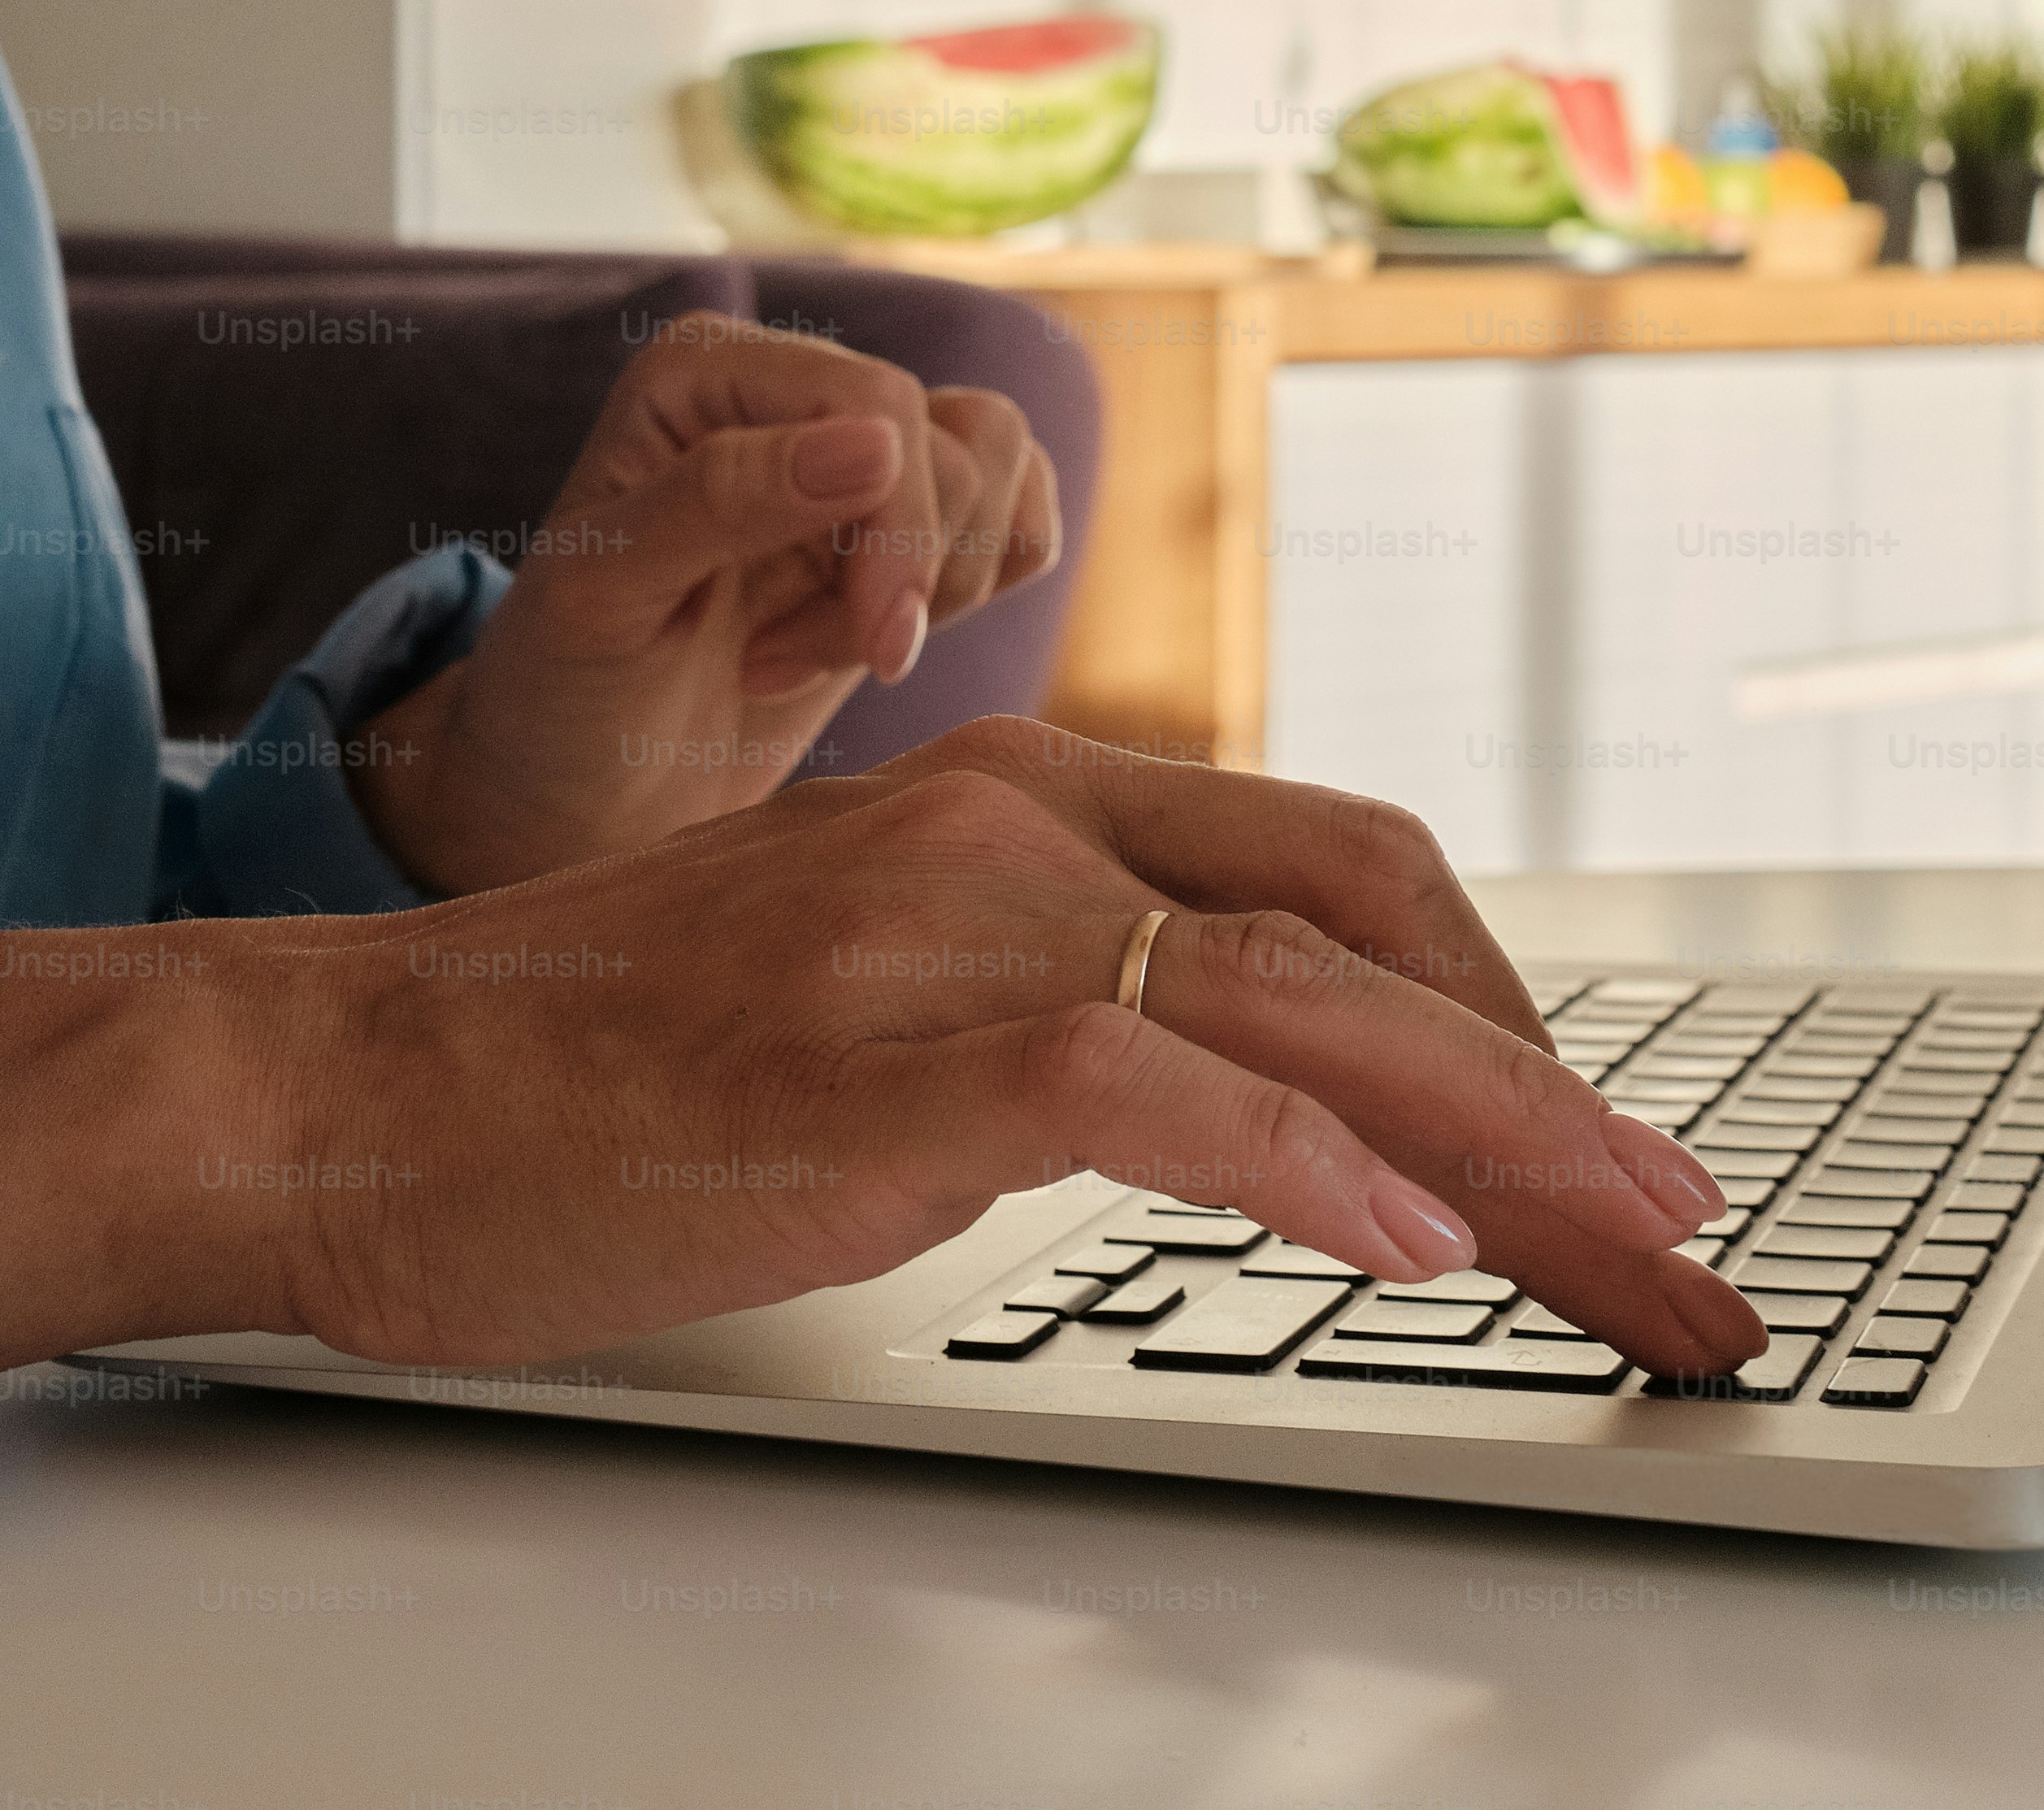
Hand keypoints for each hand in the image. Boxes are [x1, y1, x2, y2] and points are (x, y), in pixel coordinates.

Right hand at [0, 723, 1773, 1391]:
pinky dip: (1314, 1167)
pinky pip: (1155, 1085)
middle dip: (1564, 1086)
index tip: (1604, 1142)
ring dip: (1510, 1140)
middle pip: (1370, 919)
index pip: (1334, 866)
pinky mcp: (883, 1052)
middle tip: (1687, 1228)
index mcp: (1015, 793)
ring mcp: (945, 922)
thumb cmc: (594, 1067)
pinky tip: (1417, 1248)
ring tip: (1636, 1250)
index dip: (1504, 1002)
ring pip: (1307, 997)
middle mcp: (1007, 820)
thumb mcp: (860, 980)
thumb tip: (1239, 1109)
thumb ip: (1043, 997)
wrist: (356, 1085)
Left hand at [348, 318, 1062, 893]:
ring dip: (934, 590)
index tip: (873, 654)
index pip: (880, 401)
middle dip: (899, 581)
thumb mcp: (607, 593)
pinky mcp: (908, 523)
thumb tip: (881, 441)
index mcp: (705, 369)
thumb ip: (723, 499)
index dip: (900, 529)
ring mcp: (855, 451)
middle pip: (959, 445)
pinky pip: (1021, 520)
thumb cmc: (565, 687)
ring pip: (1004, 469)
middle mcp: (789, 386)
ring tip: (807, 654)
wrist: (580, 785)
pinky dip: (972, 595)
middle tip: (776, 665)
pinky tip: (861, 651)